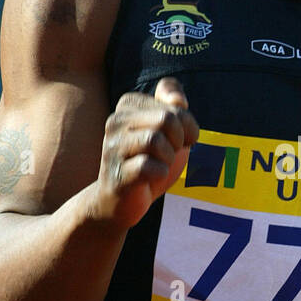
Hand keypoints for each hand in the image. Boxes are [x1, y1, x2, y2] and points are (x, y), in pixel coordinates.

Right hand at [91, 78, 198, 229]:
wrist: (120, 201)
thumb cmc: (147, 161)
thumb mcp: (167, 130)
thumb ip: (174, 104)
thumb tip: (177, 98)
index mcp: (128, 105)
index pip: (173, 104)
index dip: (187, 125)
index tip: (180, 140)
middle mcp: (116, 121)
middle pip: (166, 119)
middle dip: (179, 140)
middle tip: (172, 154)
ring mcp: (113, 147)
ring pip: (156, 140)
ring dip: (169, 157)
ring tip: (161, 164)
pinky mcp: (117, 173)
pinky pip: (149, 167)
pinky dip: (160, 173)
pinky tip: (151, 178)